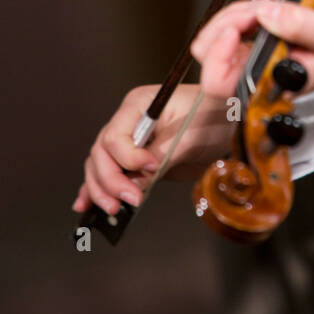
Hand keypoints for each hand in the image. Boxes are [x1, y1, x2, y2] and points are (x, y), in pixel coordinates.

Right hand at [72, 84, 233, 217]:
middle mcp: (128, 121)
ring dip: (101, 189)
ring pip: (99, 166)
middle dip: (110, 180)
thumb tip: (140, 177)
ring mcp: (129, 142)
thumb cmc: (214, 116)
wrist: (228, 123)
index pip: (115, 135)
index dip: (127, 157)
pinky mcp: (135, 162)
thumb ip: (165, 152)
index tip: (151, 168)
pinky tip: (85, 206)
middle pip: (101, 153)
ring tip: (113, 210)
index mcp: (139, 104)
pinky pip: (108, 174)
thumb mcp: (193, 132)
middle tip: (129, 200)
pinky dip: (96, 190)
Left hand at [191, 0, 313, 99]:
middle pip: (208, 55)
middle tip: (256, 10)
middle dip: (226, 24)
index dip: (218, 52)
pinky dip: (243, 12)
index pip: (218, 82)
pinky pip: (232, 26)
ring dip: (236, 14)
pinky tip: (267, 8)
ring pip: (216, 37)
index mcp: (270, 85)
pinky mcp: (255, 45)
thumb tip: (265, 14)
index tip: (241, 26)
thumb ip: (298, 24)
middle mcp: (256, 77)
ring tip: (269, 6)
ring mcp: (253, 61)